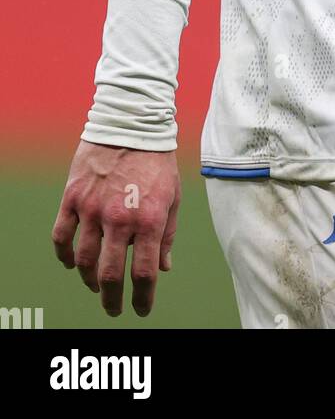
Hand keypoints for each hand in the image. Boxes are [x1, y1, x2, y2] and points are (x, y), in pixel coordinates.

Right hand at [52, 140, 180, 316]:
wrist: (132, 124)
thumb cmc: (158, 162)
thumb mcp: (173, 197)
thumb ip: (168, 235)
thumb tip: (164, 268)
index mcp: (149, 220)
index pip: (144, 274)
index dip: (142, 299)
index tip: (140, 310)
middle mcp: (119, 219)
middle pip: (109, 275)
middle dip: (112, 299)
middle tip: (114, 308)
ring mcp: (92, 209)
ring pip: (83, 261)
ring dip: (89, 280)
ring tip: (95, 286)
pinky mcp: (73, 198)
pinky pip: (61, 236)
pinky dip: (64, 255)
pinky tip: (71, 263)